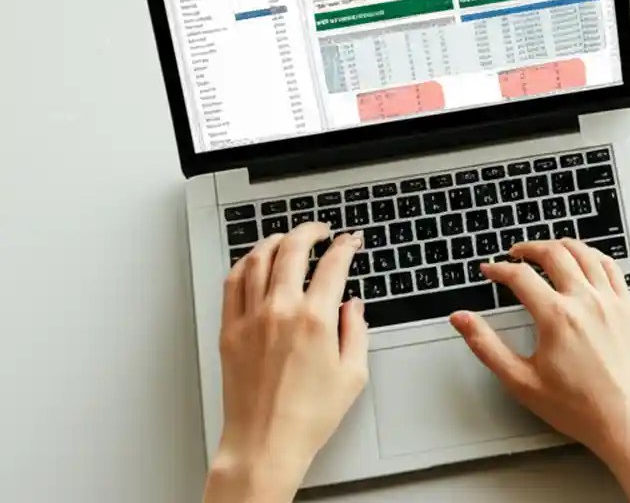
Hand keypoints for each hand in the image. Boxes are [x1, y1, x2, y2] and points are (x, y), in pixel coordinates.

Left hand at [204, 224, 368, 502]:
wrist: (265, 442)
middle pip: (293, 249)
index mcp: (316, 319)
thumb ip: (357, 331)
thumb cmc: (308, 417)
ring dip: (276, 240)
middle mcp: (280, 311)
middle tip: (320, 230)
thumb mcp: (353, 375)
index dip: (346, 245)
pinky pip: (232, 282)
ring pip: (259, 258)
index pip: (333, 264)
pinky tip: (254, 261)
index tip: (351, 241)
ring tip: (287, 238)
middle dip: (311, 231)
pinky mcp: (230, 330)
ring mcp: (251, 318)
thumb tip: (354, 307)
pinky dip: (245, 263)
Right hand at [450, 240, 629, 502]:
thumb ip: (486, 345)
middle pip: (554, 254)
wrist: (623, 419)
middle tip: (515, 253)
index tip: (490, 270)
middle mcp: (585, 302)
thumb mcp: (520, 380)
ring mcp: (609, 301)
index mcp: (556, 317)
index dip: (499, 269)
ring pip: (584, 253)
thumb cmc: (577, 406)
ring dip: (561, 245)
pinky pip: (611, 267)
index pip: (520, 276)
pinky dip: (594, 255)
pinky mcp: (626, 307)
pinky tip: (585, 259)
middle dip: (529, 248)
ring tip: (546, 250)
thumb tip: (462, 320)